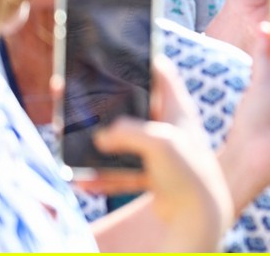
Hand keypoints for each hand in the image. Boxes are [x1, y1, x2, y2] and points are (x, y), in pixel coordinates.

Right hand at [79, 58, 231, 251]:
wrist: (201, 217)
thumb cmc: (189, 173)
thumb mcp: (160, 144)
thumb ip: (129, 133)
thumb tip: (102, 136)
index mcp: (177, 109)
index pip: (162, 73)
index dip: (142, 59)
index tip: (118, 52)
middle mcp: (170, 126)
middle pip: (134, 106)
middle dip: (106, 104)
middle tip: (76, 95)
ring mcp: (161, 151)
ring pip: (123, 141)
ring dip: (97, 143)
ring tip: (68, 138)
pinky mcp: (153, 175)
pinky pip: (121, 172)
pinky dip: (103, 176)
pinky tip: (83, 181)